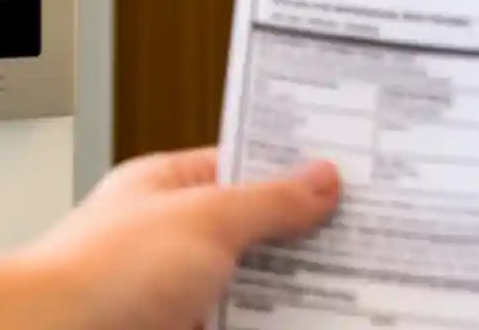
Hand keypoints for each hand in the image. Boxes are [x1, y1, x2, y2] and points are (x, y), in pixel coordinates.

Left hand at [22, 147, 339, 329]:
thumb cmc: (103, 272)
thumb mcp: (204, 219)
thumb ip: (267, 201)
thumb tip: (321, 178)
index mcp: (168, 187)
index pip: (244, 165)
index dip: (296, 170)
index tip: (353, 177)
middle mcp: (172, 238)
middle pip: (256, 233)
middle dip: (309, 240)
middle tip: (375, 241)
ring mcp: (175, 292)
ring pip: (254, 290)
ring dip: (300, 295)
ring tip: (364, 292)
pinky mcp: (182, 327)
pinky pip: (242, 323)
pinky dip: (273, 323)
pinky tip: (318, 322)